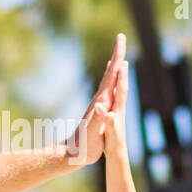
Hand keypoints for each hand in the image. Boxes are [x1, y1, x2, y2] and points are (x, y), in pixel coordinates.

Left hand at [67, 33, 126, 166]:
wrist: (70, 154)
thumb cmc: (83, 148)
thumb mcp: (91, 136)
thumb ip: (96, 121)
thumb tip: (101, 106)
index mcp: (101, 103)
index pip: (111, 76)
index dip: (117, 59)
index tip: (121, 42)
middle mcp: (99, 100)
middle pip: (109, 73)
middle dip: (117, 55)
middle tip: (121, 37)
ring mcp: (97, 104)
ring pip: (108, 80)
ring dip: (114, 65)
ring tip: (119, 54)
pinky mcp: (97, 110)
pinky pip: (106, 89)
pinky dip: (111, 79)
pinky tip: (110, 78)